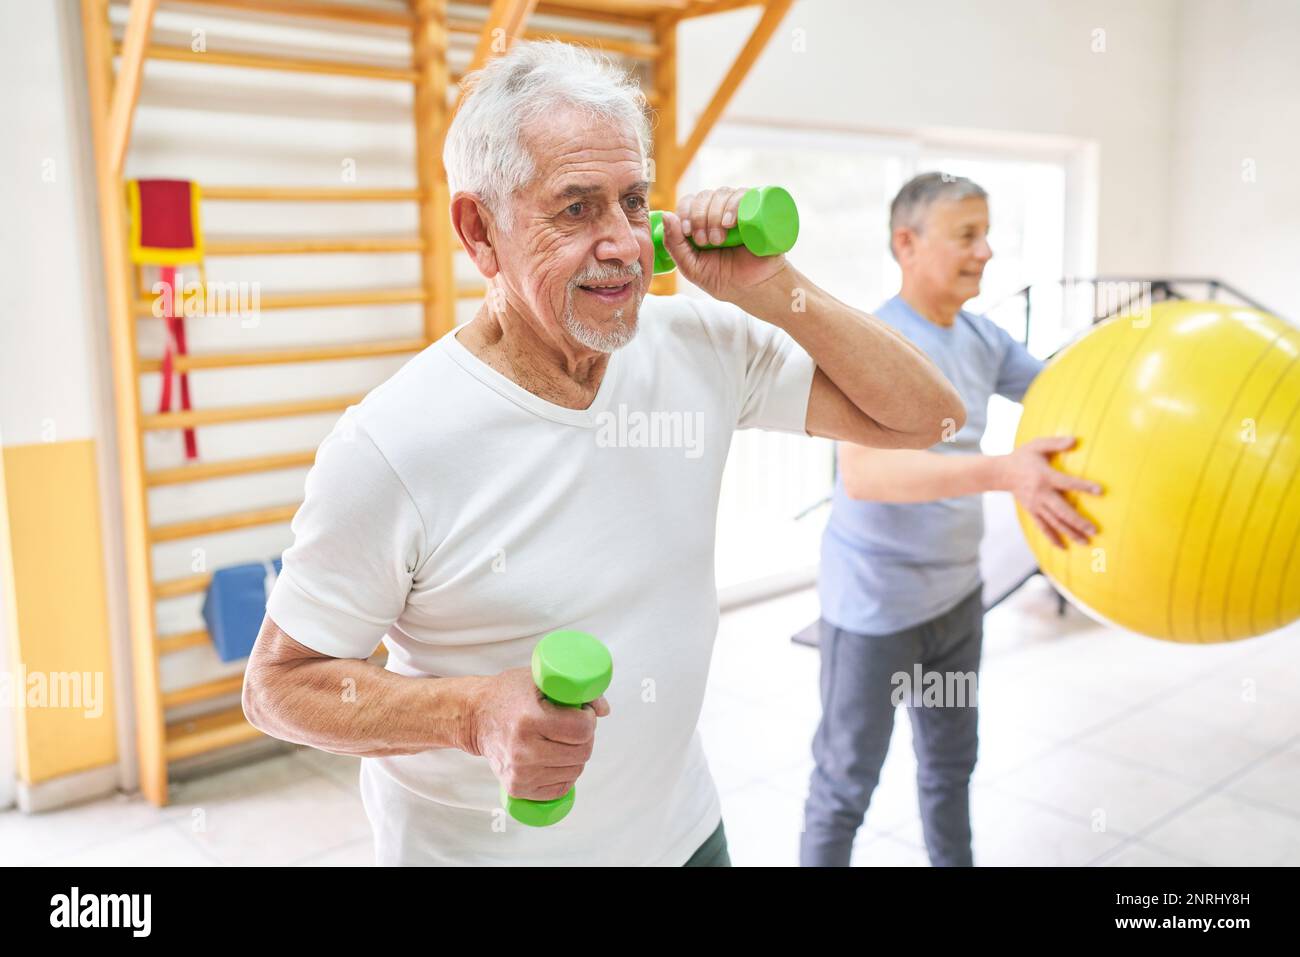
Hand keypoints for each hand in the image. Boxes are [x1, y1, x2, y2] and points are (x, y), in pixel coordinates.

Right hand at [464, 667, 609, 801]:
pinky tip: (557, 761)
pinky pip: (558, 789)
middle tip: (575, 728)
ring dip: (577, 757)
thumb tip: (604, 710)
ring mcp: (520, 772)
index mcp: (530, 719)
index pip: (581, 730)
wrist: (474, 716)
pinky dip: (565, 776)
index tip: (583, 714)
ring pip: (574, 771)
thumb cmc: (508, 694)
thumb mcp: (539, 680)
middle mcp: (524, 749)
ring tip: (563, 742)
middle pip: (581, 752)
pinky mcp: (516, 788)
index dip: (589, 720)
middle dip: (586, 739)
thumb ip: (575, 689)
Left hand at [660, 187, 788, 301]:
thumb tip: (666, 216)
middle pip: (703, 196)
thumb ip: (674, 245)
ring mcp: (739, 209)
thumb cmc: (723, 279)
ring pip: (721, 194)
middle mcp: (719, 211)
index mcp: (701, 222)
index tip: (687, 232)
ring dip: (714, 214)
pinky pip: (743, 195)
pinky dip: (733, 205)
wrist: (754, 289)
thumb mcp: (691, 267)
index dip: (685, 212)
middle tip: (705, 241)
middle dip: (699, 217)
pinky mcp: (757, 210)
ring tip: (719, 240)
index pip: (688, 202)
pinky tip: (730, 222)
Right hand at [996, 436, 1102, 548]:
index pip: (1067, 483)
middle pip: (1062, 511)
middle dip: (1078, 521)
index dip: (1083, 487)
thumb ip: (1056, 443)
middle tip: (1094, 530)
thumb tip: (1075, 440)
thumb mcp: (1037, 445)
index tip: (1100, 491)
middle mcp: (1041, 494)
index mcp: (1045, 477)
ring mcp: (1036, 505)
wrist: (1001, 473)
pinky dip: (1052, 538)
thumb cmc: (1022, 457)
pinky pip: (1043, 527)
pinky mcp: (1032, 511)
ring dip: (1070, 533)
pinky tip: (1063, 547)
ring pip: (1054, 522)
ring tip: (1085, 542)